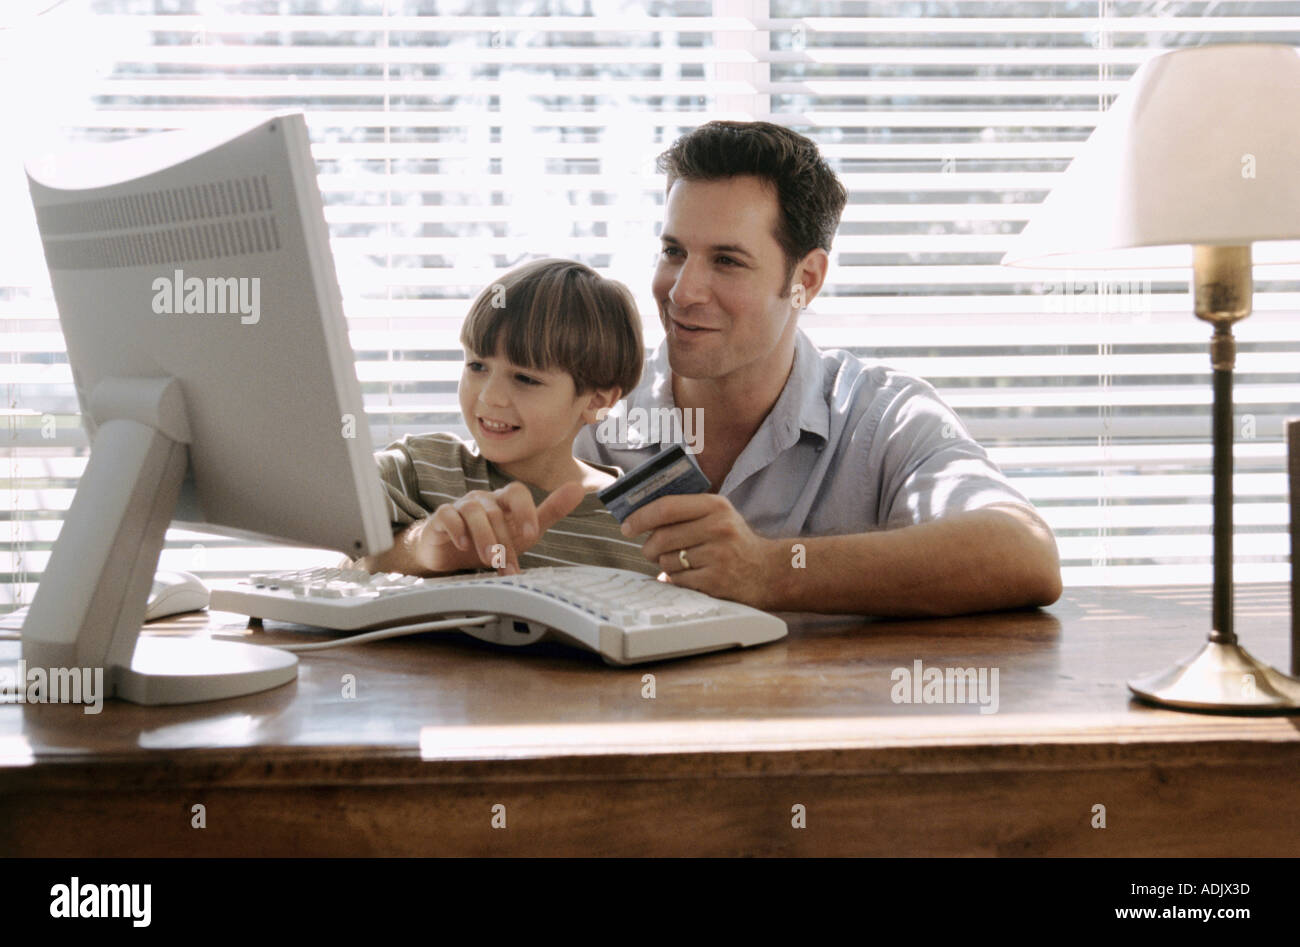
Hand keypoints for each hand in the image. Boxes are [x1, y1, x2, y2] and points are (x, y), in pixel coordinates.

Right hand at [416, 480, 584, 574]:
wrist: (450, 552)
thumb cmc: (490, 539)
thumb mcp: (523, 531)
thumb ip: (550, 511)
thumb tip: (578, 488)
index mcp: (504, 501)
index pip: (517, 492)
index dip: (525, 510)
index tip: (531, 535)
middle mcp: (483, 499)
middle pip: (496, 511)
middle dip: (504, 541)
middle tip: (508, 566)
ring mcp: (461, 506)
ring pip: (473, 511)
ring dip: (483, 537)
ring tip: (489, 559)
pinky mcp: (441, 518)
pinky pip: (447, 515)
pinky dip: (456, 528)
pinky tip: (463, 545)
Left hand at [620, 493, 780, 607]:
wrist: (769, 571)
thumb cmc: (735, 542)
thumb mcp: (719, 515)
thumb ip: (686, 512)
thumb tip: (640, 517)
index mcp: (715, 505)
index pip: (666, 507)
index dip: (641, 517)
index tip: (627, 526)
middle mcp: (718, 527)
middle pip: (662, 537)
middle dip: (648, 547)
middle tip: (649, 551)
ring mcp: (718, 555)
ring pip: (667, 560)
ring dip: (665, 564)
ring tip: (680, 563)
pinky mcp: (716, 580)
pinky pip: (678, 580)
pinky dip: (676, 579)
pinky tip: (690, 575)